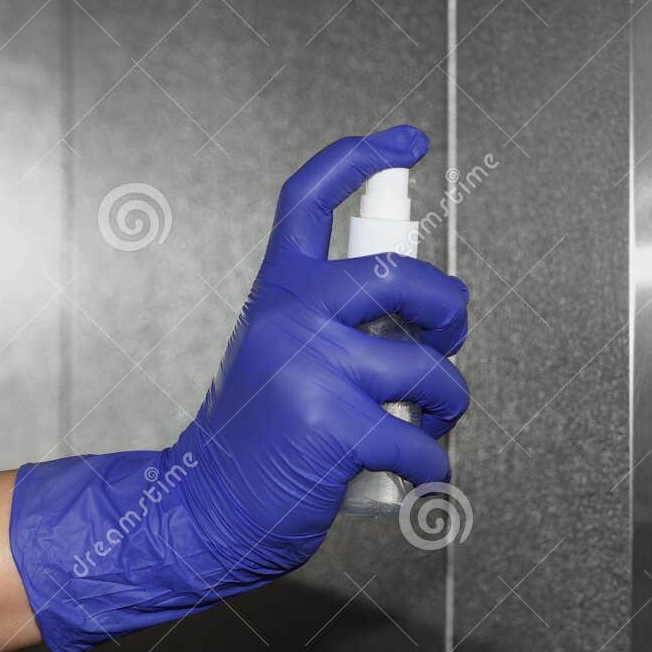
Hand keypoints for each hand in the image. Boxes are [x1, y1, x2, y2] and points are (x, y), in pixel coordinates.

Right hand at [9, 126, 469, 651]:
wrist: (202, 513)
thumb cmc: (254, 437)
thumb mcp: (277, 353)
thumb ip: (333, 321)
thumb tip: (423, 316)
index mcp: (277, 292)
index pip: (310, 198)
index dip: (361, 157)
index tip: (406, 139)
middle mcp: (291, 317)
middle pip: (401, 274)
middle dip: (449, 307)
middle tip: (448, 338)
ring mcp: (312, 370)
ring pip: (430, 370)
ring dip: (448, 404)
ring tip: (428, 424)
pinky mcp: (334, 430)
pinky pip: (423, 443)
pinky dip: (433, 468)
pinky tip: (416, 475)